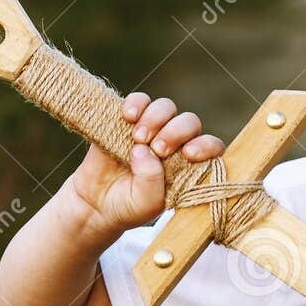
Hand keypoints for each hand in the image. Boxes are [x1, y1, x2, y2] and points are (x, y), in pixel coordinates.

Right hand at [66, 92, 225, 236]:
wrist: (95, 203)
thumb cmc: (129, 205)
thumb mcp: (145, 203)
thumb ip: (152, 181)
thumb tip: (145, 150)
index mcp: (188, 164)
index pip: (211, 147)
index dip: (206, 145)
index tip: (189, 153)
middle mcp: (174, 143)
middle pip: (189, 122)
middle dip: (176, 132)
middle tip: (158, 149)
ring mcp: (151, 129)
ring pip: (166, 107)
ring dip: (156, 118)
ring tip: (139, 138)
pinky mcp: (128, 120)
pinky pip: (139, 100)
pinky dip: (136, 103)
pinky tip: (128, 117)